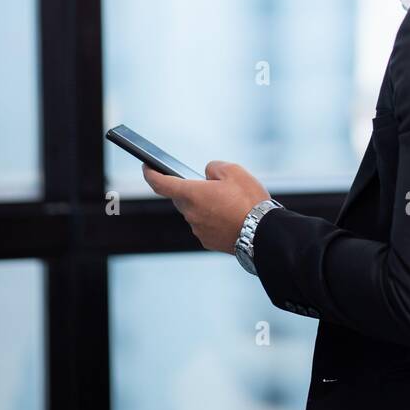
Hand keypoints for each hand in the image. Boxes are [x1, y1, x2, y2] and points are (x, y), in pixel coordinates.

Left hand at [142, 160, 271, 254]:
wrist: (263, 233)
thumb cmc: (249, 200)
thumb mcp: (234, 171)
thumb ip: (214, 167)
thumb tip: (208, 175)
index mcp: (192, 193)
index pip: (161, 183)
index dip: (150, 173)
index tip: (146, 167)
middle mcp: (190, 213)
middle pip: (182, 197)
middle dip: (192, 189)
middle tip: (213, 185)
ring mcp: (198, 230)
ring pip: (195, 212)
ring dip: (205, 205)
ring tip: (230, 202)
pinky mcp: (207, 241)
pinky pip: (205, 225)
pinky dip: (213, 219)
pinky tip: (231, 216)